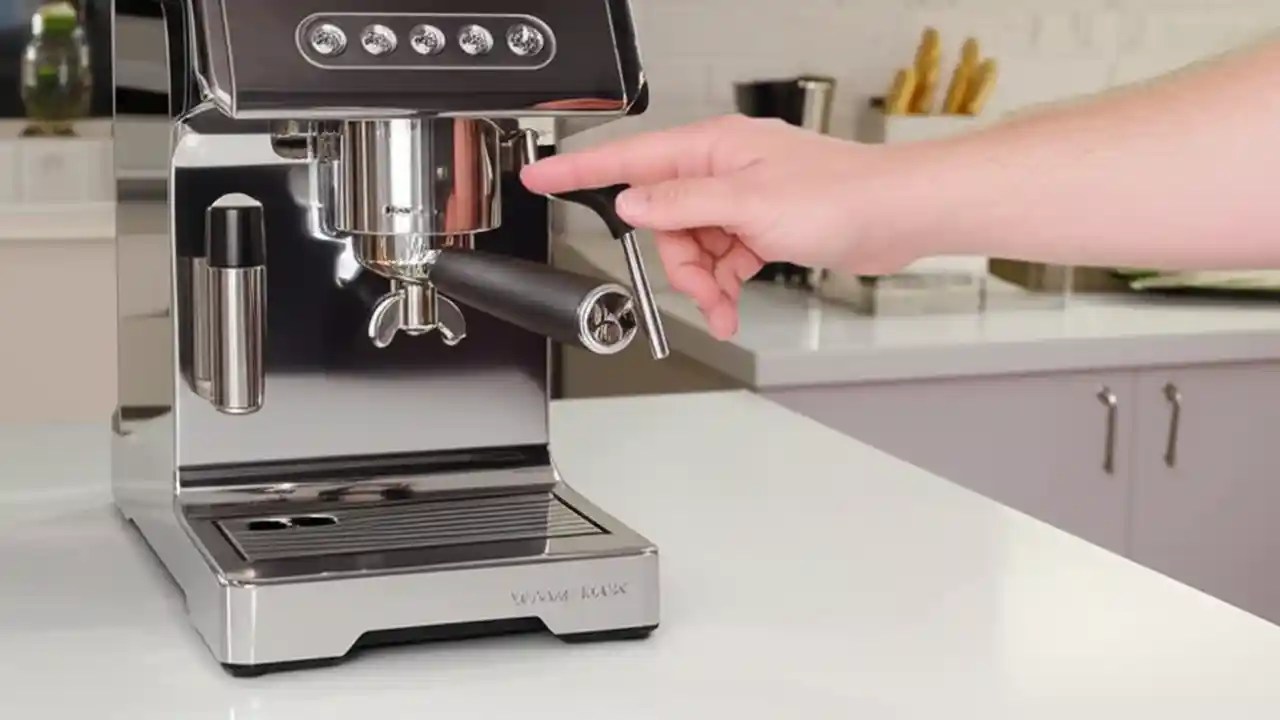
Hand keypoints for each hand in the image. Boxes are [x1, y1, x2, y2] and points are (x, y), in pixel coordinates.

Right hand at [520, 115, 916, 338]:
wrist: (896, 215)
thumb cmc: (840, 196)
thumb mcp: (748, 204)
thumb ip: (682, 205)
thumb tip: (632, 204)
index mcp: (712, 147)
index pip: (630, 158)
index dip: (580, 170)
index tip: (542, 177)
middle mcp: (724, 168)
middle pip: (664, 218)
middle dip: (677, 261)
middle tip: (701, 286)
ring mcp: (743, 198)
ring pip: (692, 244)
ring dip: (704, 279)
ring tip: (726, 303)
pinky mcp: (762, 224)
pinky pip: (722, 256)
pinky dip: (725, 282)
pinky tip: (734, 301)